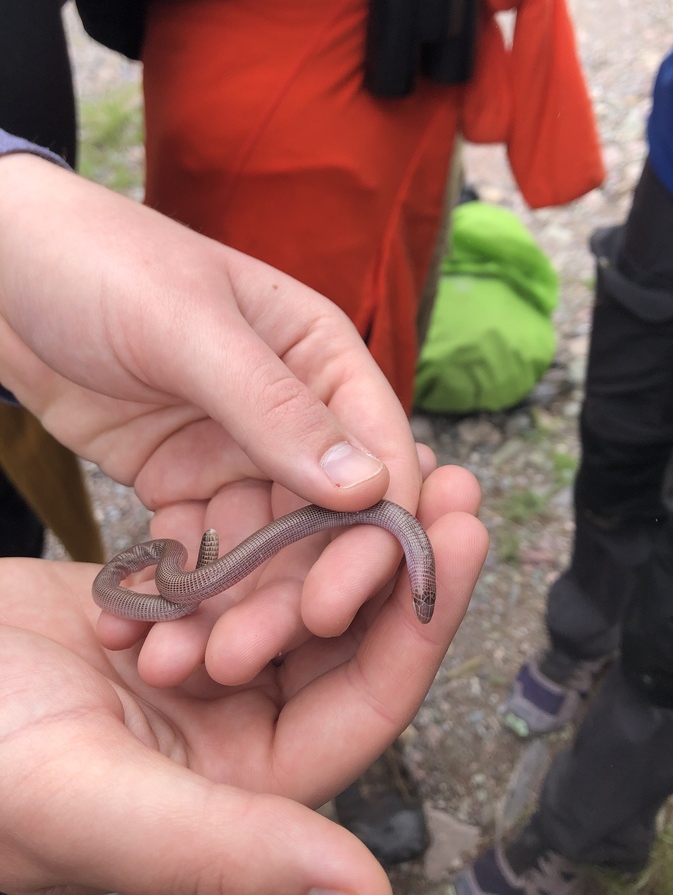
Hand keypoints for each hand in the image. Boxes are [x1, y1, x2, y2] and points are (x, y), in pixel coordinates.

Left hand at [0, 155, 425, 644]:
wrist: (1, 268)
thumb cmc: (100, 263)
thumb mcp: (187, 327)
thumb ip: (274, 408)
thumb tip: (371, 489)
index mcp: (322, 358)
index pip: (382, 454)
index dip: (376, 534)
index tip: (338, 604)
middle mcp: (294, 414)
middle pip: (324, 518)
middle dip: (293, 588)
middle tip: (242, 653)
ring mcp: (236, 452)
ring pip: (260, 548)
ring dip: (230, 604)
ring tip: (179, 661)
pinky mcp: (181, 482)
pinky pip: (196, 550)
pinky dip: (177, 591)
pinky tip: (145, 629)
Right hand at [0, 465, 486, 894]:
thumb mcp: (85, 796)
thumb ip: (223, 846)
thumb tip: (369, 892)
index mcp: (238, 792)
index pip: (361, 706)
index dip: (422, 622)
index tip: (464, 536)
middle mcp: (231, 735)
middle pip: (345, 644)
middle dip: (402, 563)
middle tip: (454, 483)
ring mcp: (200, 669)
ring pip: (301, 596)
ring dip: (349, 532)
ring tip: (404, 459)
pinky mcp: (169, 613)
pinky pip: (243, 562)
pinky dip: (278, 520)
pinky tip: (314, 467)